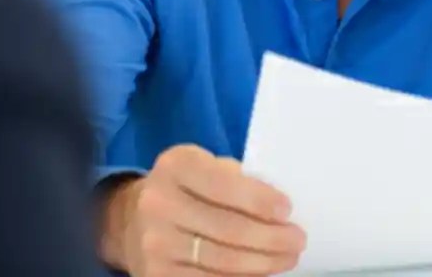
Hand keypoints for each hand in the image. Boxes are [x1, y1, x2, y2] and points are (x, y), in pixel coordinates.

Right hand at [102, 144, 306, 275]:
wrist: (134, 218)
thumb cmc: (188, 187)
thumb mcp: (206, 166)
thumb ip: (236, 179)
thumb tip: (279, 210)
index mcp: (176, 166)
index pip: (223, 184)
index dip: (259, 200)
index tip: (287, 210)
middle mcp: (158, 203)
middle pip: (227, 228)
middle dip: (270, 238)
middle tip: (298, 240)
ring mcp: (154, 243)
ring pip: (222, 260)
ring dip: (262, 263)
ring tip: (287, 258)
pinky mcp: (155, 275)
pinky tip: (260, 273)